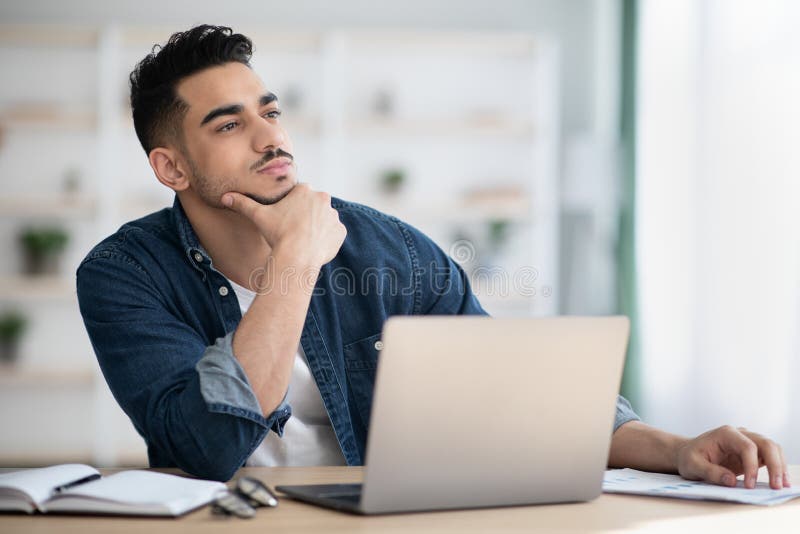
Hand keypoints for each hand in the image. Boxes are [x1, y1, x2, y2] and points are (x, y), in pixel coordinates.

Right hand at [221, 184, 345, 267]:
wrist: (297, 256)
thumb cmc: (278, 234)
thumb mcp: (258, 216)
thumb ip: (243, 204)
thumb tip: (224, 197)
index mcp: (305, 190)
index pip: (298, 195)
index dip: (291, 208)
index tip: (285, 219)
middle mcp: (323, 199)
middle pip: (313, 206)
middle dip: (305, 216)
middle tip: (292, 230)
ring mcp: (334, 216)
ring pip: (324, 219)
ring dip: (316, 226)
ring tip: (303, 240)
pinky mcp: (341, 232)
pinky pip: (333, 234)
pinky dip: (326, 239)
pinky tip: (313, 247)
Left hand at [676, 425, 789, 489]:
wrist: (688, 454)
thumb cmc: (689, 457)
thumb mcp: (692, 465)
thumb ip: (710, 472)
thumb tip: (731, 481)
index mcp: (725, 434)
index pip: (747, 446)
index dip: (752, 466)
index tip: (749, 485)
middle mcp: (739, 434)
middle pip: (766, 443)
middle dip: (775, 465)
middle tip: (776, 486)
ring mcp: (747, 442)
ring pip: (772, 449)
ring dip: (779, 466)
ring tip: (781, 486)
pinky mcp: (752, 453)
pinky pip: (769, 457)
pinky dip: (777, 467)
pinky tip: (778, 481)